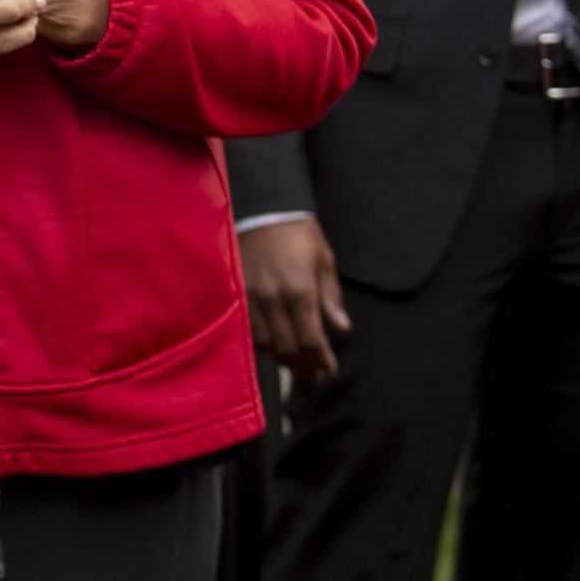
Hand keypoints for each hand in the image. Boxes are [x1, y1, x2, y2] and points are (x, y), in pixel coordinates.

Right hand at [239, 213, 345, 379]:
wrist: (263, 207)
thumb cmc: (299, 232)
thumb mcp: (324, 260)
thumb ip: (331, 297)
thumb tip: (342, 327)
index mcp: (300, 289)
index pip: (311, 337)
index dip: (321, 358)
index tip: (329, 368)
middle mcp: (274, 297)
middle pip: (288, 346)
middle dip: (304, 364)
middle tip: (315, 372)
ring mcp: (252, 296)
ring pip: (266, 342)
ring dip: (283, 358)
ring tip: (297, 364)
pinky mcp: (237, 292)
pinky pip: (249, 329)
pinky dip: (263, 342)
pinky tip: (275, 345)